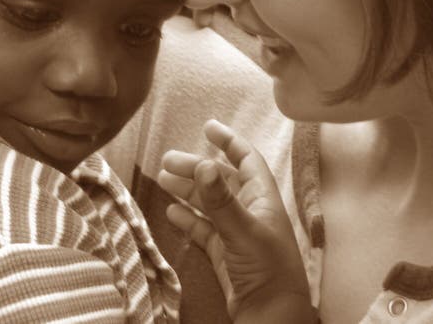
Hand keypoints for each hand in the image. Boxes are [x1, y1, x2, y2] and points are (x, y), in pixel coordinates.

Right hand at [159, 120, 315, 323]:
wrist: (270, 316)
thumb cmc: (267, 270)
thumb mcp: (243, 231)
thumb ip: (221, 200)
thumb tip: (204, 165)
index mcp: (263, 198)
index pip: (246, 159)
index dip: (229, 141)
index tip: (207, 127)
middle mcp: (250, 211)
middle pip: (221, 180)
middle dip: (196, 167)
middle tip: (167, 160)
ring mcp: (236, 233)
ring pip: (209, 204)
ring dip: (188, 191)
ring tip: (162, 179)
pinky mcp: (224, 254)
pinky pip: (204, 229)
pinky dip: (188, 219)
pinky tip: (171, 211)